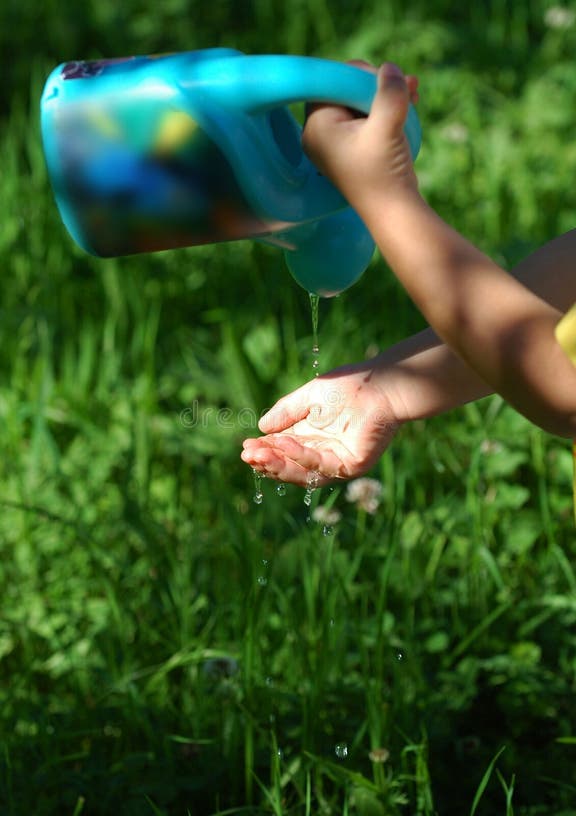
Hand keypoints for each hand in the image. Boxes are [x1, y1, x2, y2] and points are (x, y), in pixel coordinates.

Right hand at [241, 359, 401, 486]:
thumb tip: (261, 427)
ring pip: (303, 473)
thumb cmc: (349, 386)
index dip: (264, 451)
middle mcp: (324, 455)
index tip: (245, 447)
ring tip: (258, 453)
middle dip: (267, 462)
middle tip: (247, 455)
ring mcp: (338, 463)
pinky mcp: (352, 466)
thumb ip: (286, 412)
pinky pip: (321, 465)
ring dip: (279, 463)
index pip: (283, 452)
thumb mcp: (308, 397)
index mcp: (312, 440)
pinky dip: (300, 456)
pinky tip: (284, 444)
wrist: (381, 383)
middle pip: (290, 467)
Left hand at [302, 61, 419, 211]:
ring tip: (413, 93)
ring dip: (386, 95)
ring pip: (360, 102)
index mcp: (316, 127)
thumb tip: (390, 68)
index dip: (359, 74)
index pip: (331, 81)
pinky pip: (367, 117)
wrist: (394, 212)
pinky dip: (387, 110)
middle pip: (346, 89)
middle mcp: (320, 133)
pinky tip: (410, 104)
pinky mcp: (353, 148)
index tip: (384, 81)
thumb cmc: (384, 174)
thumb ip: (388, 93)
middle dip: (377, 84)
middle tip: (407, 86)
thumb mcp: (387, 126)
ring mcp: (337, 142)